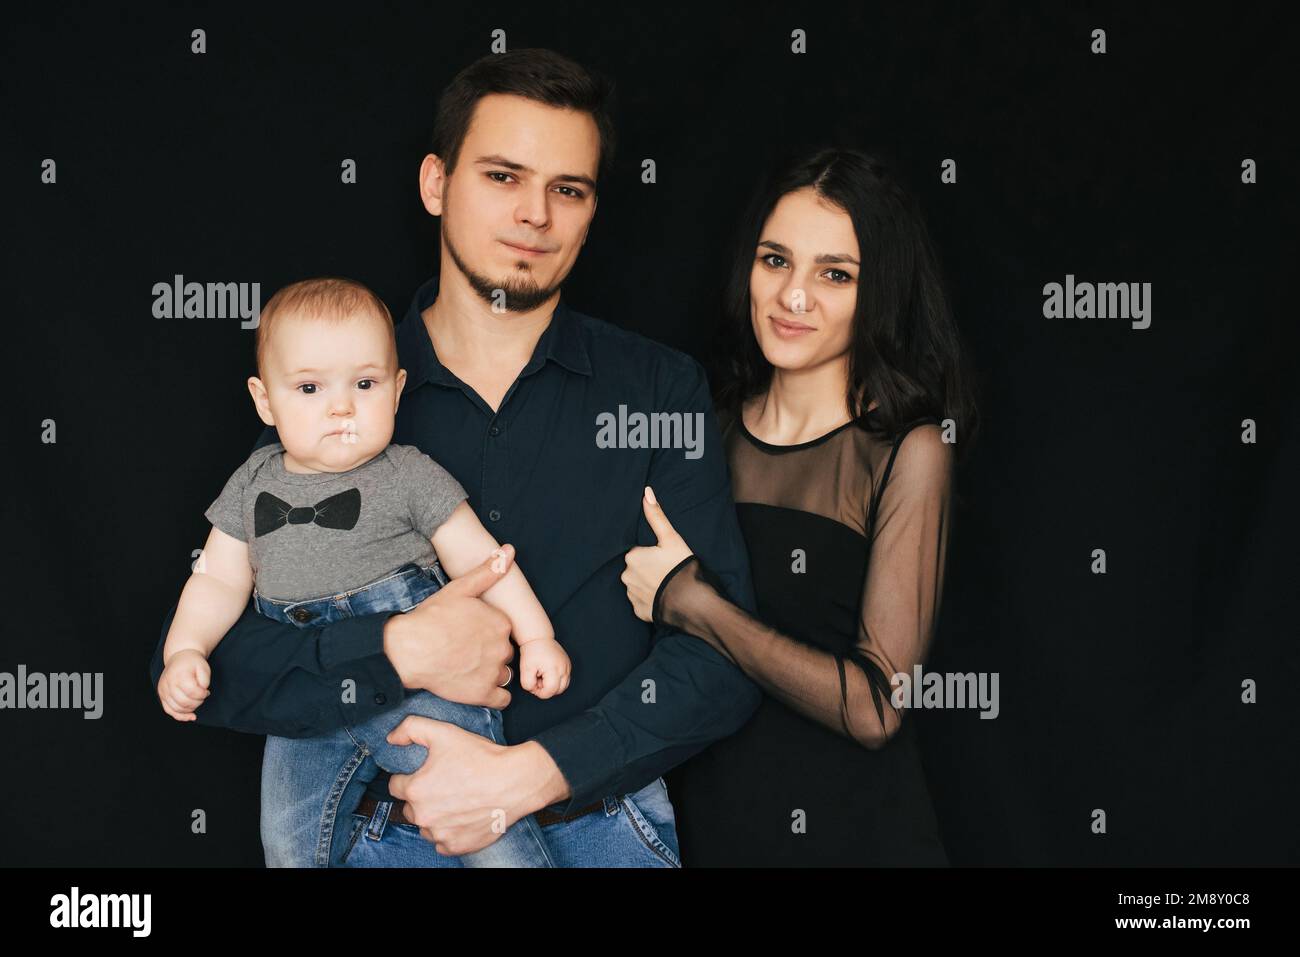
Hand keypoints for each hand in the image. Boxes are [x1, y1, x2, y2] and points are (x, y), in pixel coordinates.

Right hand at [157, 650, 210, 720]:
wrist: (179, 657)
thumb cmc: (193, 663)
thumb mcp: (204, 667)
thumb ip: (205, 680)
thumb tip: (202, 693)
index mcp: (179, 675)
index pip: (192, 692)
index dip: (203, 694)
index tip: (207, 691)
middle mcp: (168, 683)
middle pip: (184, 702)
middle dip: (198, 702)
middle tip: (202, 696)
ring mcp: (163, 691)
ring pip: (177, 708)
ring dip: (191, 709)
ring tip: (197, 700)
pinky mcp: (162, 696)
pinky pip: (169, 711)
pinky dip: (180, 716)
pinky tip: (191, 716)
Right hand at [383, 546, 515, 708]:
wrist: (408, 650)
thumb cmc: (431, 618)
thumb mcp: (460, 589)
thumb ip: (488, 571)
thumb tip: (510, 550)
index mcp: (500, 623)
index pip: (503, 630)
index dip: (486, 632)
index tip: (468, 634)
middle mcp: (502, 647)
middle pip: (504, 652)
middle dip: (490, 653)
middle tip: (464, 651)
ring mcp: (493, 672)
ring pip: (504, 674)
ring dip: (491, 673)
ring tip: (467, 667)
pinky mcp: (483, 694)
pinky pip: (502, 698)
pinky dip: (492, 694)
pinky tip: (474, 685)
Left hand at [385, 717, 561, 855]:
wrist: (515, 782)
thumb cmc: (481, 757)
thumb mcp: (444, 732)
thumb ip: (411, 728)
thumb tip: (391, 738)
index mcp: (416, 790)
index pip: (396, 786)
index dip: (411, 776)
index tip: (428, 772)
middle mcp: (424, 817)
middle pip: (410, 808)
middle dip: (422, 797)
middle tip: (444, 784)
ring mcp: (440, 834)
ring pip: (425, 826)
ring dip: (434, 816)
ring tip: (455, 800)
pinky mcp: (456, 846)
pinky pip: (442, 843)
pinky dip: (448, 832)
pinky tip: (461, 817)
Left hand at [517, 637, 570, 698]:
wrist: (539, 638)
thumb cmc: (532, 652)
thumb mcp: (525, 669)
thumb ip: (528, 684)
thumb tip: (535, 690)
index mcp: (554, 669)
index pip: (550, 691)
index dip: (539, 692)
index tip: (533, 683)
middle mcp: (564, 668)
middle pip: (558, 691)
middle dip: (546, 689)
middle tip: (537, 679)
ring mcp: (568, 666)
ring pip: (563, 686)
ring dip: (552, 685)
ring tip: (543, 676)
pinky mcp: (568, 665)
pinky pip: (565, 679)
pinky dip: (556, 680)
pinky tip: (547, 673)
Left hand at [621, 485, 693, 622]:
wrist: (692, 602)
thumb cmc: (681, 566)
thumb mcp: (671, 538)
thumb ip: (656, 515)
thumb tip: (646, 492)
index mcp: (631, 557)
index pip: (637, 551)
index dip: (651, 552)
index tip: (663, 557)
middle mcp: (626, 576)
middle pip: (635, 567)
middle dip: (648, 567)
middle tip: (666, 570)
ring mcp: (631, 595)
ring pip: (637, 584)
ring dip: (647, 583)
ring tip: (665, 583)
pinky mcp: (638, 611)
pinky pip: (641, 601)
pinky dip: (649, 598)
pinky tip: (662, 596)